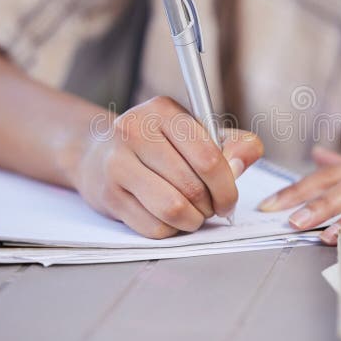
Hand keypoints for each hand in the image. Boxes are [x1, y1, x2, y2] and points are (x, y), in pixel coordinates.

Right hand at [71, 96, 262, 238]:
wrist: (97, 153)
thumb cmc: (157, 144)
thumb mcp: (195, 132)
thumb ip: (231, 144)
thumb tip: (242, 162)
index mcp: (162, 110)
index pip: (208, 157)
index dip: (227, 187)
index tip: (229, 200)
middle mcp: (135, 131)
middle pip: (192, 186)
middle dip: (210, 206)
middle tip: (210, 208)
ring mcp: (117, 163)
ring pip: (172, 209)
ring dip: (191, 220)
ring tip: (193, 214)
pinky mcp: (108, 195)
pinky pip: (152, 227)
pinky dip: (169, 230)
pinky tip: (168, 218)